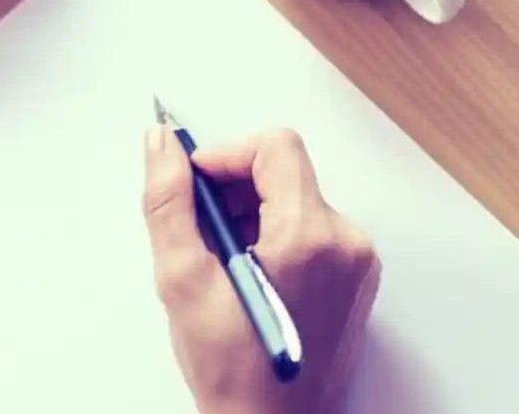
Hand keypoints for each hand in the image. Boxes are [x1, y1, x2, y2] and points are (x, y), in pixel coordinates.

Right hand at [143, 129, 380, 413]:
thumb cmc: (234, 374)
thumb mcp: (183, 282)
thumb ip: (169, 203)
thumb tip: (161, 145)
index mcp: (309, 236)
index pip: (275, 147)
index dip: (227, 155)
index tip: (196, 182)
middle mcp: (346, 242)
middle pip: (287, 173)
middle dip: (236, 191)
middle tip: (202, 232)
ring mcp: (358, 262)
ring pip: (299, 202)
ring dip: (255, 217)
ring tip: (224, 264)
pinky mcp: (358, 279)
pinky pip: (316, 232)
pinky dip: (279, 239)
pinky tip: (251, 278)